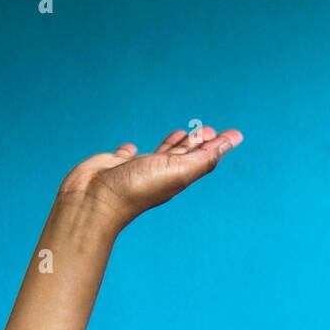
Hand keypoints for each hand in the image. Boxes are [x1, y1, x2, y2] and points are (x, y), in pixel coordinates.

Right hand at [56, 125, 243, 230]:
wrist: (96, 200)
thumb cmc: (137, 188)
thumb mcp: (179, 171)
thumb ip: (204, 157)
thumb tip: (230, 143)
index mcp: (178, 176)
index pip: (203, 158)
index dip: (218, 145)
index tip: (234, 134)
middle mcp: (160, 173)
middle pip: (184, 154)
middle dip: (197, 142)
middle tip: (208, 129)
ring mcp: (137, 169)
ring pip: (159, 153)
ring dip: (172, 143)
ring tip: (183, 132)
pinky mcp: (115, 164)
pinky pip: (125, 155)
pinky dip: (130, 150)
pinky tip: (130, 148)